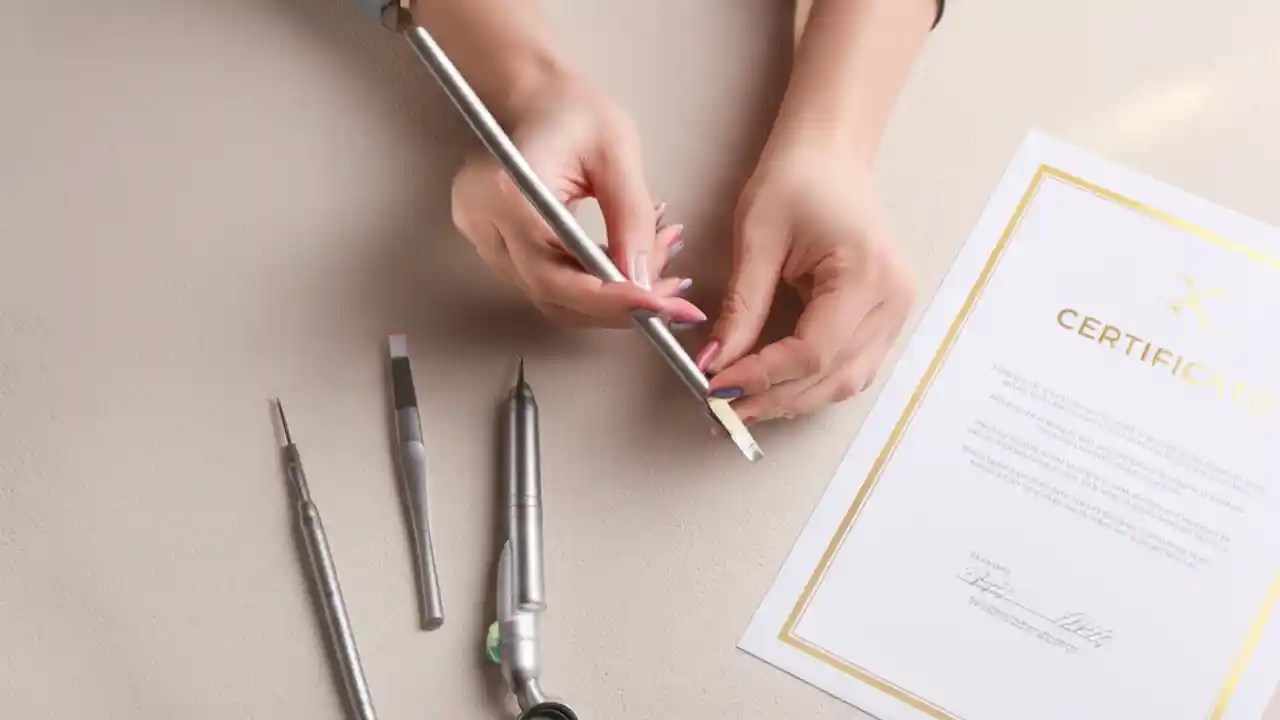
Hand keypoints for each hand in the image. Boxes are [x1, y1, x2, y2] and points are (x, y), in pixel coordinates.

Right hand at [451, 71, 699, 327]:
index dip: (609, 302)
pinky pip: (546, 282)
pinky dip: (591, 287)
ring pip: (550, 297)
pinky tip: (628, 268)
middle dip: (617, 306)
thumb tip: (645, 285)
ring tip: (659, 277)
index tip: (660, 307)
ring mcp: (482, 237)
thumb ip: (632, 221)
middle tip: (672, 299)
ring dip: (609, 300)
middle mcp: (483, 223)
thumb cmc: (575, 110)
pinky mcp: (493, 244)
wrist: (537, 94)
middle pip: (552, 296)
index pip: (555, 277)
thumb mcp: (618, 154)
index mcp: (508, 194)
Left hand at [697, 145, 915, 423]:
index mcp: (866, 276)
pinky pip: (848, 366)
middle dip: (774, 400)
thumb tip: (717, 363)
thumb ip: (741, 306)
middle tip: (722, 411)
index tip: (716, 386)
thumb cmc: (796, 179)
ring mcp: (895, 313)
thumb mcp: (757, 237)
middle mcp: (893, 302)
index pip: (813, 351)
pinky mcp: (884, 317)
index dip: (763, 376)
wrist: (831, 154)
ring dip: (792, 400)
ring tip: (742, 407)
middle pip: (832, 376)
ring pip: (844, 382)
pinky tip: (772, 388)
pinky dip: (810, 383)